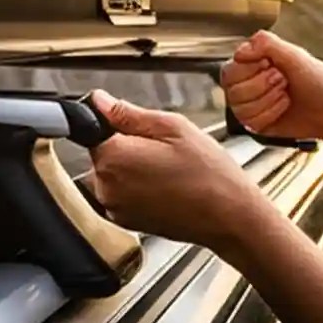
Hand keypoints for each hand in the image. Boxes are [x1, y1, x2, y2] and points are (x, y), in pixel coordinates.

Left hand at [86, 90, 268, 254]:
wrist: (230, 218)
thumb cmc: (209, 174)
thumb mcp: (173, 127)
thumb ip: (129, 113)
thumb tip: (99, 101)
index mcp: (114, 158)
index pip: (92, 129)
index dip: (115, 123)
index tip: (138, 128)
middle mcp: (107, 186)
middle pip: (102, 153)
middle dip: (126, 146)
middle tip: (163, 149)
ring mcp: (115, 207)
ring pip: (112, 174)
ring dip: (132, 168)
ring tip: (167, 170)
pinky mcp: (125, 222)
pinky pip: (122, 194)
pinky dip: (137, 188)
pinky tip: (166, 187)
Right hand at [220, 30, 322, 151]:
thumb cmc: (319, 82)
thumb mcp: (295, 55)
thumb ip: (266, 43)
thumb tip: (241, 49)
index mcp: (254, 63)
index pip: (230, 69)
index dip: (250, 69)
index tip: (269, 65)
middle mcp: (249, 83)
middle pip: (231, 89)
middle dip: (261, 85)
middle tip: (281, 80)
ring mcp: (252, 104)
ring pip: (239, 108)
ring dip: (267, 100)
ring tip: (284, 94)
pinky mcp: (256, 123)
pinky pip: (250, 122)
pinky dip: (271, 113)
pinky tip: (284, 107)